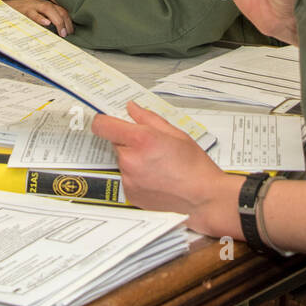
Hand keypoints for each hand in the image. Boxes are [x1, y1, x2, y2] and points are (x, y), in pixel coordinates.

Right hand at [5, 0, 72, 36]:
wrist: (4, 3)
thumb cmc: (20, 9)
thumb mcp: (34, 12)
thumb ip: (44, 17)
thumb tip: (56, 30)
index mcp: (45, 4)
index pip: (62, 10)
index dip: (68, 21)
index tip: (71, 31)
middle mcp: (41, 3)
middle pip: (59, 10)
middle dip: (66, 22)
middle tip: (68, 34)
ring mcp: (33, 5)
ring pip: (49, 10)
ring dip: (58, 21)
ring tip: (62, 32)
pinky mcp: (24, 10)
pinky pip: (33, 14)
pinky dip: (40, 18)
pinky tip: (46, 23)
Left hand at [90, 101, 238, 234]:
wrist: (202, 197)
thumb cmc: (194, 166)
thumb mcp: (175, 133)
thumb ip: (148, 118)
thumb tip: (132, 109)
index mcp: (141, 140)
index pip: (102, 125)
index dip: (104, 121)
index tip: (108, 120)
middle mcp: (130, 160)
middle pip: (115, 142)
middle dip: (128, 141)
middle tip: (151, 147)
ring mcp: (128, 179)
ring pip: (122, 161)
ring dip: (133, 159)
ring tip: (157, 165)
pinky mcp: (130, 194)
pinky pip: (126, 178)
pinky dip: (137, 176)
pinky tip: (156, 178)